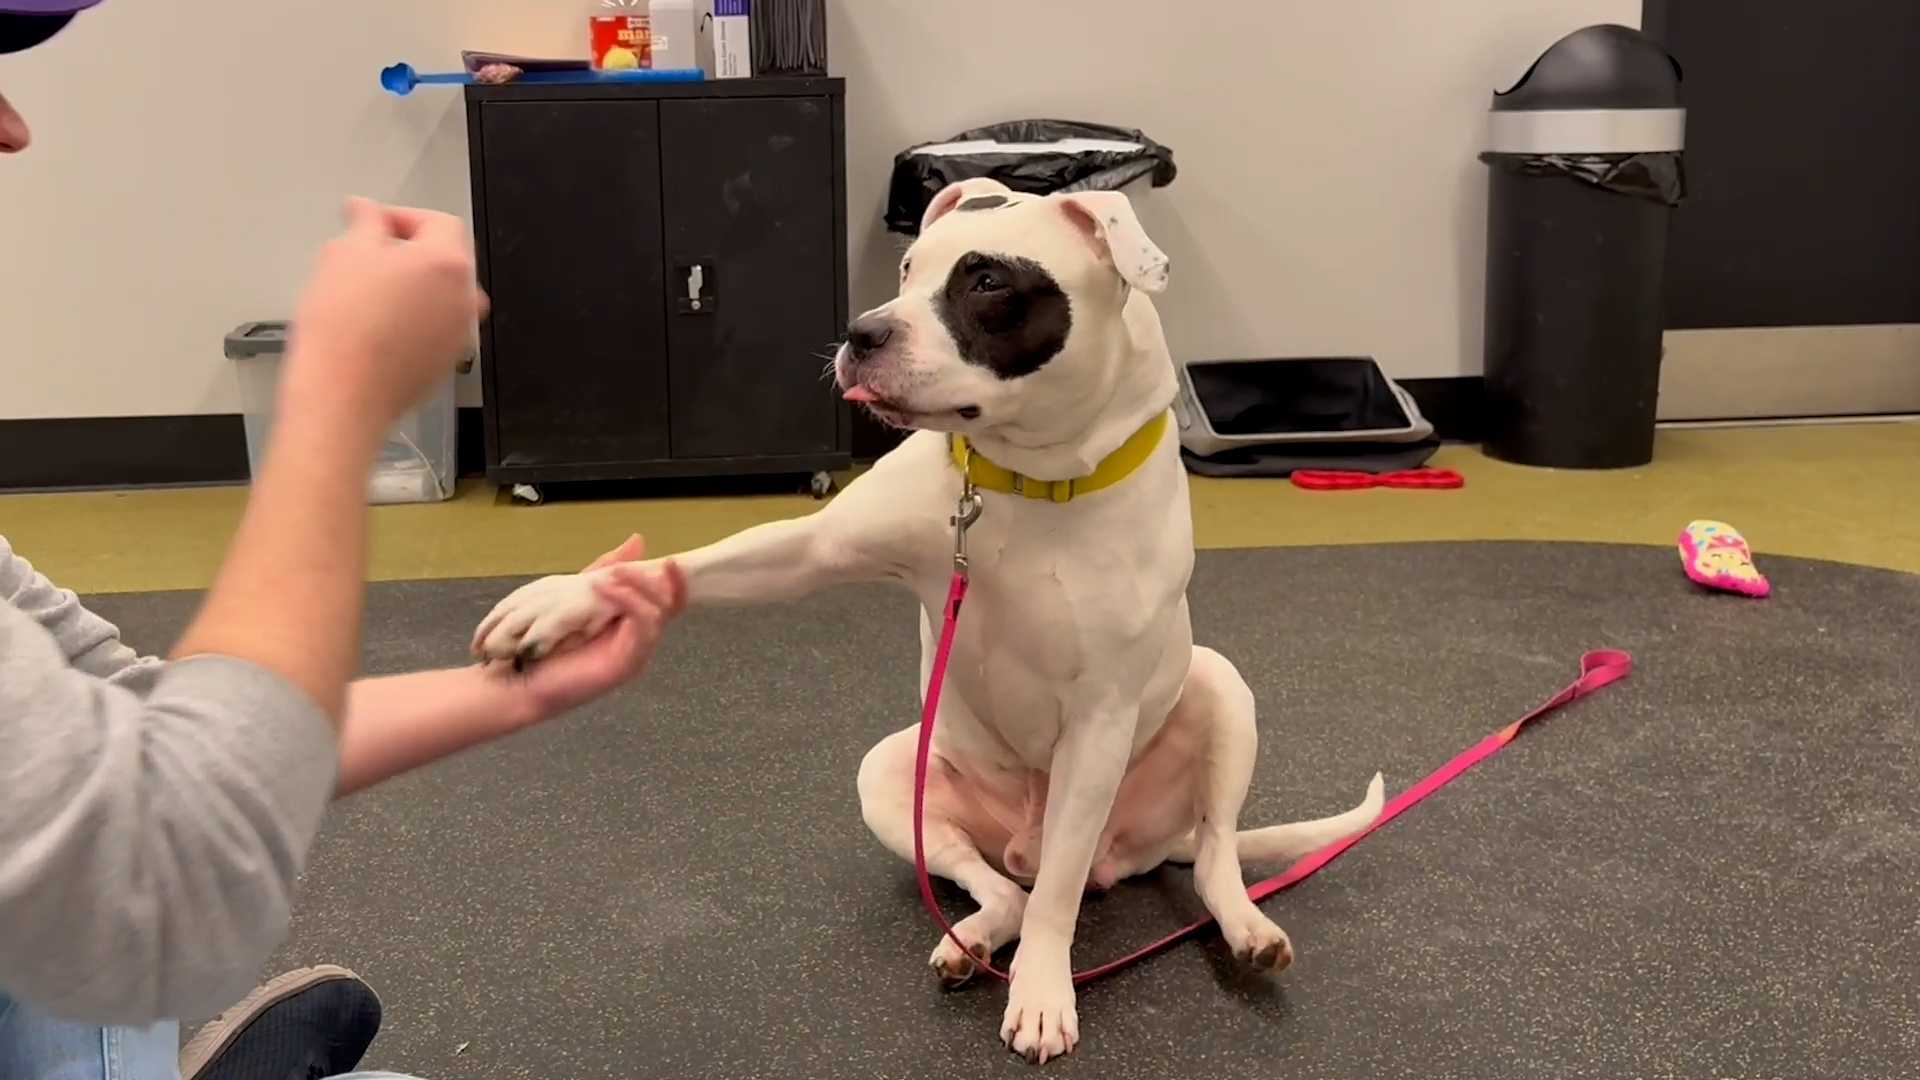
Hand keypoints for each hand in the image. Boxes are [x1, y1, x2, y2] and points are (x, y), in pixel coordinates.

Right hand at [282, 197, 486, 445]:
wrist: (343, 395)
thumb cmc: (344, 318)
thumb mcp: (346, 252)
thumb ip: (365, 223)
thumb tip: (367, 210)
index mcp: (451, 264)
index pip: (438, 222)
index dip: (402, 217)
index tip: (368, 224)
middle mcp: (467, 299)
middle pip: (445, 260)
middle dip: (408, 252)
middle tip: (365, 256)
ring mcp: (460, 335)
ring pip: (439, 296)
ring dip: (410, 286)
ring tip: (366, 292)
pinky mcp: (445, 365)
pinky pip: (433, 329)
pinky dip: (412, 319)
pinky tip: (375, 326)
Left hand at [513, 535, 686, 717]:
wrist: (522, 679)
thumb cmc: (547, 642)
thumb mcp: (578, 596)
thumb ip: (606, 571)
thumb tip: (639, 539)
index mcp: (632, 624)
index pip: (667, 599)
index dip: (674, 581)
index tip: (668, 560)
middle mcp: (639, 639)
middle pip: (670, 607)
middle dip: (664, 581)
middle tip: (656, 562)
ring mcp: (636, 653)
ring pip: (658, 615)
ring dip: (641, 588)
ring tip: (618, 572)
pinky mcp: (627, 664)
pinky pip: (642, 630)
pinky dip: (630, 604)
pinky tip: (606, 589)